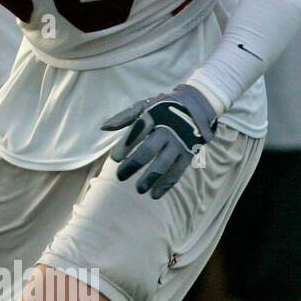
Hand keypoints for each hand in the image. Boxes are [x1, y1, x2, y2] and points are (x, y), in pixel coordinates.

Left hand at [101, 83, 217, 199]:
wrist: (196, 106)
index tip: (115, 158)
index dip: (125, 146)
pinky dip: (166, 184)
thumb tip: (104, 127)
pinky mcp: (188, 154)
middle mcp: (167, 130)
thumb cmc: (163, 108)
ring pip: (163, 164)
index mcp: (154, 117)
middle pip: (148, 150)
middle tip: (120, 176)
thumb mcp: (144, 106)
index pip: (137, 132)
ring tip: (138, 189)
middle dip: (133, 164)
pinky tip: (154, 194)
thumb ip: (124, 117)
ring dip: (150, 178)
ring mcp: (179, 143)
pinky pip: (177, 172)